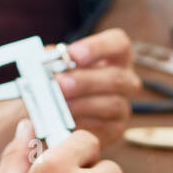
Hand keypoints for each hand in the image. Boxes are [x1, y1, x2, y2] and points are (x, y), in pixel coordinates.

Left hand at [57, 28, 137, 148]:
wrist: (54, 114)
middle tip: (59, 83)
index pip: (118, 43)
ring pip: (112, 103)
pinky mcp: (116, 129)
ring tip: (58, 104)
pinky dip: (83, 123)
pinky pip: (104, 126)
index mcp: (116, 55)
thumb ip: (55, 60)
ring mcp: (123, 105)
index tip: (73, 55)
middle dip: (84, 81)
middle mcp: (125, 79)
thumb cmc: (61, 83)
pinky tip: (66, 121)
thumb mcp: (57, 66)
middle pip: (115, 77)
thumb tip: (46, 57)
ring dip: (82, 104)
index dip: (97, 47)